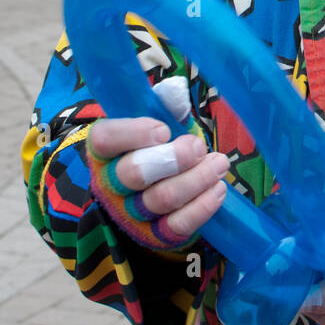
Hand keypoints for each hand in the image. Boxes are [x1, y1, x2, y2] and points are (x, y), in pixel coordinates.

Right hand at [85, 116, 228, 249]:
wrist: (147, 198)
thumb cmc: (154, 150)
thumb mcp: (155, 124)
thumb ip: (164, 107)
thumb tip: (175, 90)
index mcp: (105, 151)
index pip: (105, 139)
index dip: (134, 133)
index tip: (164, 130)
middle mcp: (111, 183)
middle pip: (134, 173)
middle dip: (174, 158)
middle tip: (198, 147)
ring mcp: (131, 212)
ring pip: (161, 198)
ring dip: (196, 179)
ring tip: (219, 164)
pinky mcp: (155, 234)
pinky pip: (177, 225)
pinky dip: (202, 207)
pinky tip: (218, 189)